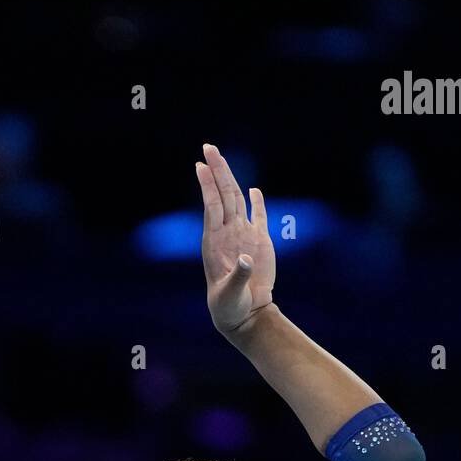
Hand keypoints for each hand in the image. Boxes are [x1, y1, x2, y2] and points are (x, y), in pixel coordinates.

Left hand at [195, 141, 275, 338]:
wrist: (245, 313)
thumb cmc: (230, 306)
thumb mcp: (231, 293)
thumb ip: (238, 275)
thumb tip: (246, 259)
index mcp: (215, 241)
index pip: (212, 206)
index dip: (207, 185)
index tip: (200, 165)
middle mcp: (228, 233)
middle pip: (223, 195)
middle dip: (217, 171)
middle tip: (208, 147)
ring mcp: (243, 235)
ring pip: (237, 200)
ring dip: (230, 179)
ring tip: (221, 158)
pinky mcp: (260, 242)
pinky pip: (259, 217)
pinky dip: (257, 202)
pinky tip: (253, 190)